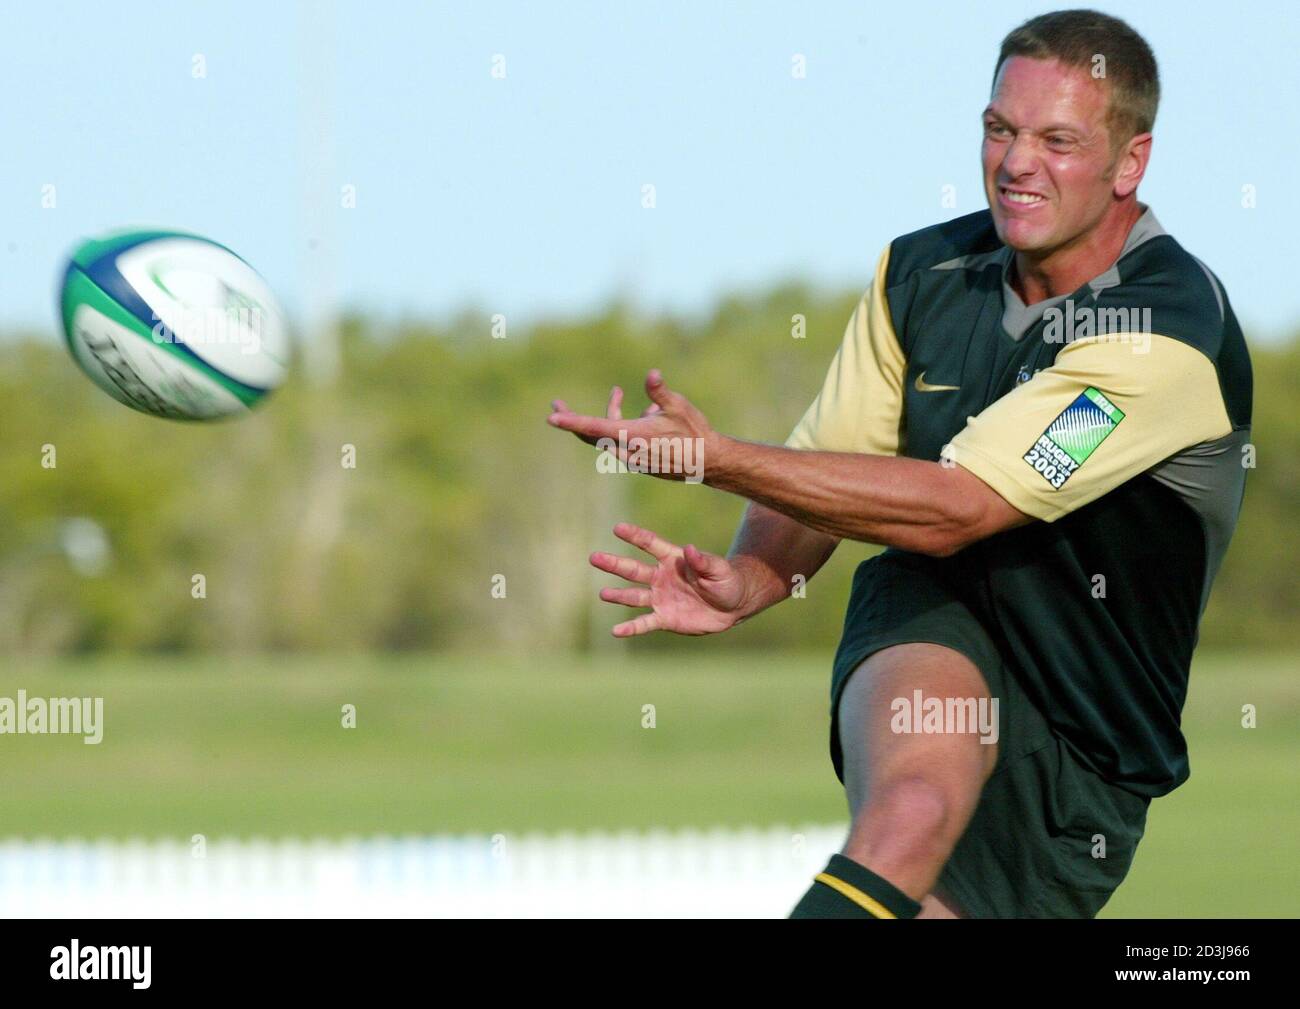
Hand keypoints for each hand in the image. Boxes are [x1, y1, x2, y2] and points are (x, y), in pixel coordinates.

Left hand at [548, 370, 717, 479]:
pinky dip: (622, 425)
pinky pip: (621, 442)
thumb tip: (651, 374)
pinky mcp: (638, 462)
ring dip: (609, 414)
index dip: (572, 421)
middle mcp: (627, 450)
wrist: (708, 462)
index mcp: (632, 436)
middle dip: (573, 419)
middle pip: (590, 435)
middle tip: (555, 405)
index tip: (552, 418)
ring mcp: (632, 459)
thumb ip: (660, 391)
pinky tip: (646, 413)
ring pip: (608, 436)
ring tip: (618, 392)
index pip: (594, 428)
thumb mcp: (678, 406)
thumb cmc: (694, 432)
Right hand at [593, 522, 748, 636]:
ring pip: (634, 596)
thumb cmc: (726, 581)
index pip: (650, 544)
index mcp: (674, 559)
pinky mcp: (664, 618)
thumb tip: (690, 550)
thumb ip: (704, 561)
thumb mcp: (719, 569)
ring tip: (602, 594)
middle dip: (614, 564)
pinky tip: (616, 631)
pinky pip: (644, 623)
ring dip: (618, 595)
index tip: (617, 528)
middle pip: (633, 570)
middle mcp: (662, 577)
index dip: (634, 536)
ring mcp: (661, 598)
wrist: (733, 606)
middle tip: (594, 557)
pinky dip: (631, 628)